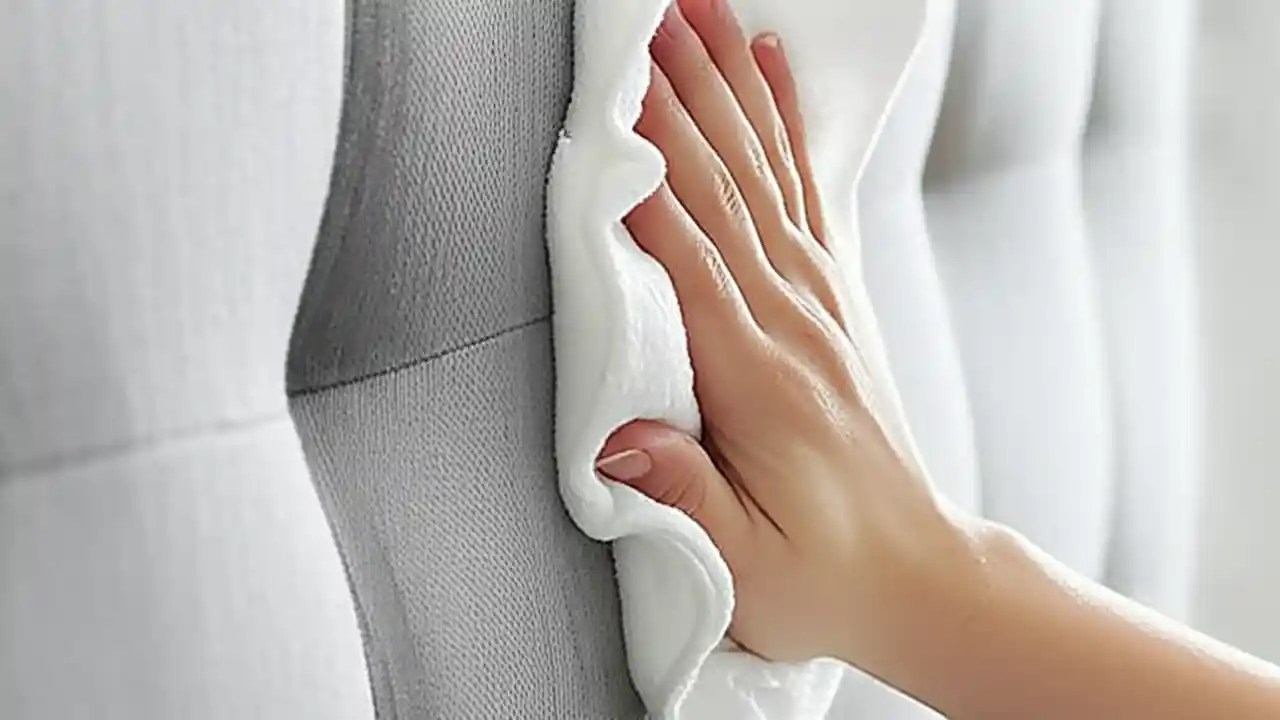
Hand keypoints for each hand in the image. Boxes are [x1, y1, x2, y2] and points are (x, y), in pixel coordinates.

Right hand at [595, 0, 979, 669]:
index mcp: (757, 379)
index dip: (646, 182)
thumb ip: (682, 496)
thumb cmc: (822, 576)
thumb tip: (612, 440)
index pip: (691, 258)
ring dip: (725, 85)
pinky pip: (806, 190)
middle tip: (641, 21)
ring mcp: (821, 301)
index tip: (606, 113)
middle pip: (725, 188)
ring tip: (692, 11)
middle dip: (679, 97)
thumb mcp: (743, 566)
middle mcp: (794, 321)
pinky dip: (784, 120)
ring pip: (764, 169)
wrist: (917, 574)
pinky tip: (766, 65)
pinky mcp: (833, 299)